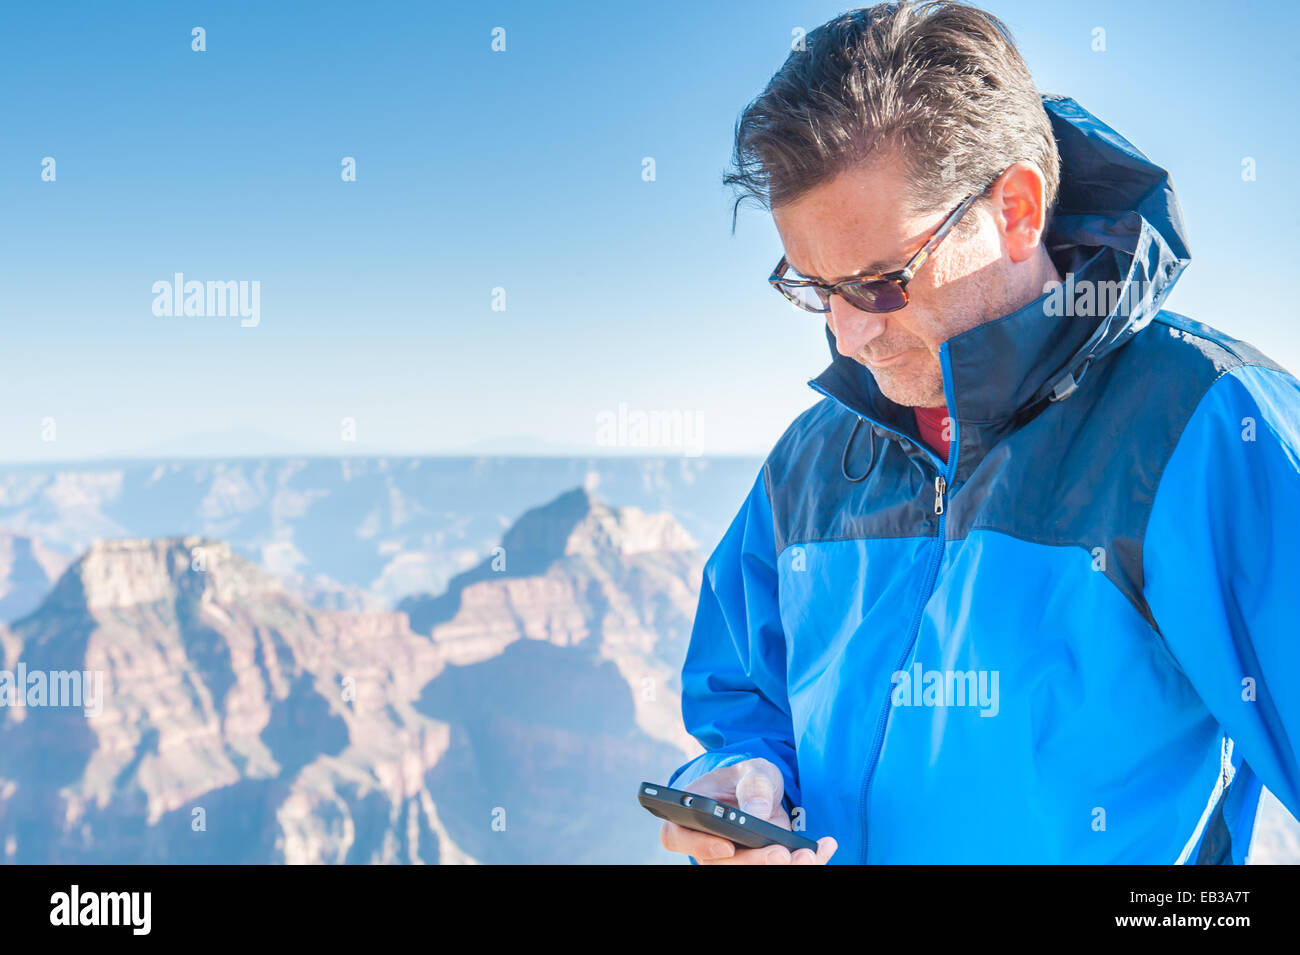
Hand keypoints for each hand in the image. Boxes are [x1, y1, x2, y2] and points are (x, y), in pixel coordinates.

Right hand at [658, 757, 836, 864]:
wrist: (761, 792)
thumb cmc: (746, 780)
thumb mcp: (752, 772)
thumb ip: (754, 788)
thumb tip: (755, 814)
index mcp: (690, 817)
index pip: (679, 837)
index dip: (700, 845)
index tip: (727, 846)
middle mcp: (707, 846)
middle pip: (722, 865)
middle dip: (756, 863)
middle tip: (784, 854)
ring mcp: (732, 861)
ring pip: (750, 873)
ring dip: (784, 868)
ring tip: (810, 854)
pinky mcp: (757, 865)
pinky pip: (776, 871)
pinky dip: (802, 864)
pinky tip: (823, 849)